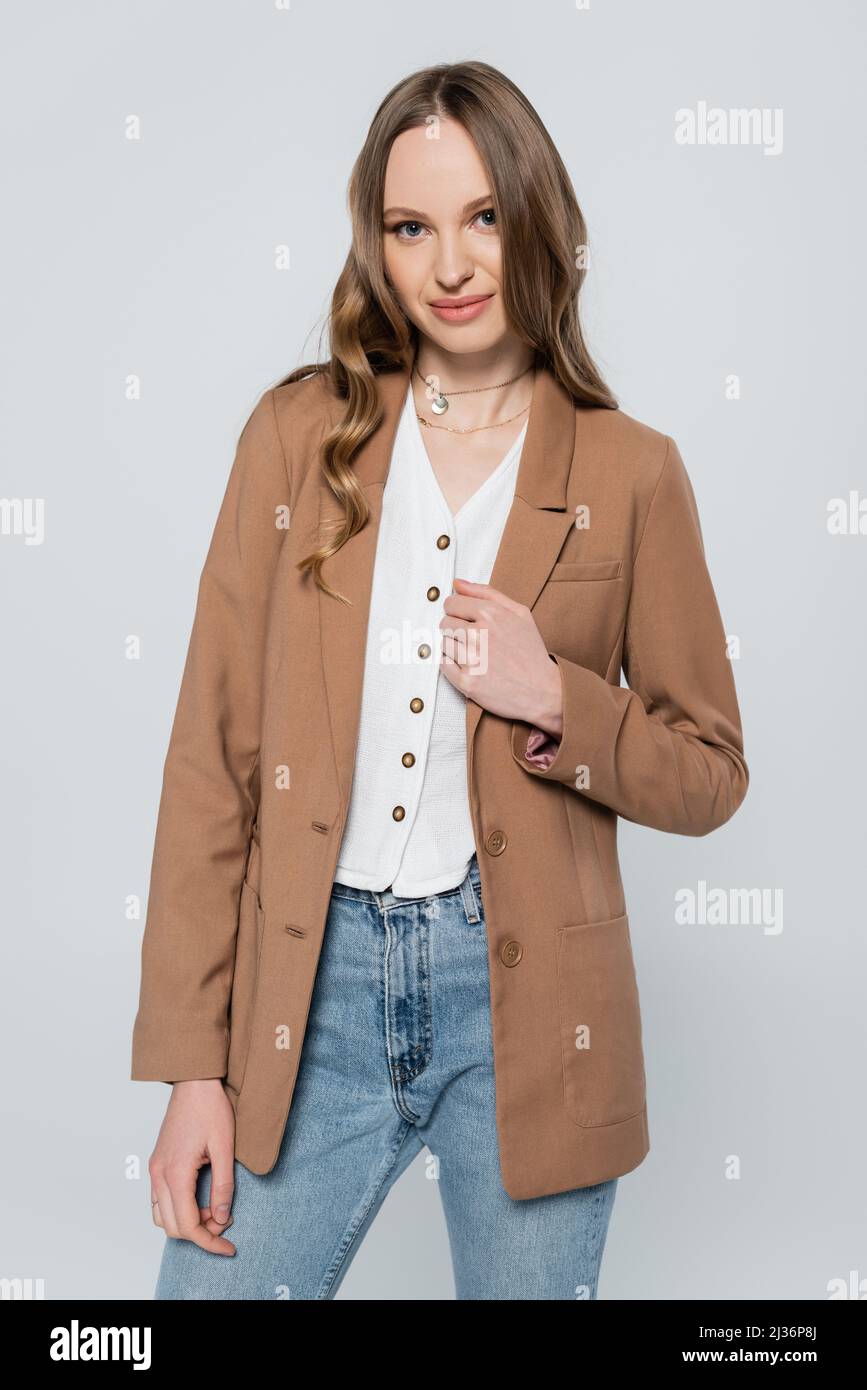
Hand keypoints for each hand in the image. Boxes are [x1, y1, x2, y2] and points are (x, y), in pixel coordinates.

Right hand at [148, 1079, 236, 1254]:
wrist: (194, 1081)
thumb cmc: (210, 1108)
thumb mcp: (224, 1147)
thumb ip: (224, 1185)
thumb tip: (221, 1217)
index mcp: (175, 1172)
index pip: (188, 1225)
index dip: (210, 1241)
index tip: (229, 1247)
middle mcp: (159, 1174)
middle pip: (173, 1227)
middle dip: (201, 1233)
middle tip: (226, 1221)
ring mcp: (155, 1169)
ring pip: (162, 1217)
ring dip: (187, 1223)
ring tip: (214, 1209)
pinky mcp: (157, 1163)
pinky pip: (160, 1201)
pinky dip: (178, 1210)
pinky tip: (200, 1200)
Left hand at [439, 578, 563, 736]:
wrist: (542, 690)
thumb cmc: (531, 652)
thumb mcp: (519, 613)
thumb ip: (486, 593)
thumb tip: (457, 583)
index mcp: (491, 615)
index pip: (451, 603)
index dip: (457, 610)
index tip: (464, 618)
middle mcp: (479, 635)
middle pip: (445, 623)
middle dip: (456, 628)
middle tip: (474, 639)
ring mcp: (472, 660)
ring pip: (444, 643)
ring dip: (455, 647)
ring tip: (476, 654)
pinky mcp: (467, 682)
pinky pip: (443, 665)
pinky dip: (452, 665)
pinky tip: (470, 666)